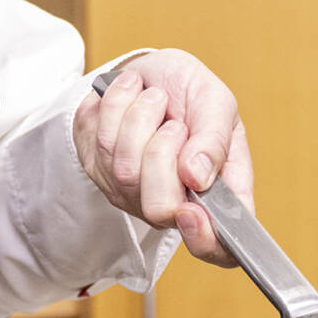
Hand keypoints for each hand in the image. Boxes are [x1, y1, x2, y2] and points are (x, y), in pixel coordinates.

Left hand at [73, 50, 251, 265]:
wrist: (149, 70)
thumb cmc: (189, 91)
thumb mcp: (216, 101)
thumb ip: (214, 139)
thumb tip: (198, 177)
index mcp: (218, 194)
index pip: (218, 247)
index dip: (204, 239)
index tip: (190, 209)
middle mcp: (175, 204)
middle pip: (159, 208)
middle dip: (164, 150)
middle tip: (174, 123)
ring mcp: (133, 194)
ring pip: (126, 170)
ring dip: (140, 118)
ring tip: (154, 100)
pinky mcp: (100, 172)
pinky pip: (100, 145)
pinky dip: (116, 108)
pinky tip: (130, 99)